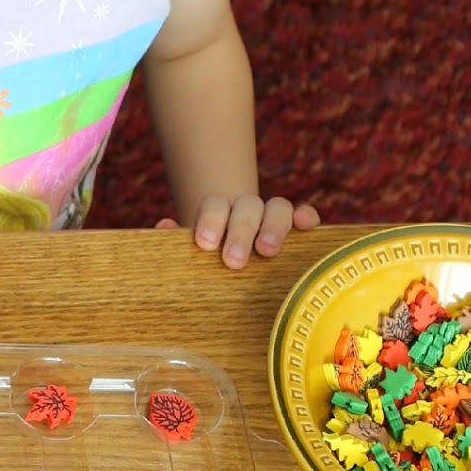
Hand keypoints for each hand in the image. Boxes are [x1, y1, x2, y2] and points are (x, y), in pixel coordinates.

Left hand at [156, 195, 319, 267]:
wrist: (233, 266)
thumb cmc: (209, 264)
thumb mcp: (190, 256)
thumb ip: (175, 241)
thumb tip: (164, 225)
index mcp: (218, 214)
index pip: (215, 205)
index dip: (211, 220)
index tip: (205, 243)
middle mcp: (246, 211)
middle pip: (246, 206)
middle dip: (240, 231)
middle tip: (233, 261)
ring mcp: (273, 218)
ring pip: (277, 206)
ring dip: (272, 226)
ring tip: (266, 252)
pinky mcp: (299, 228)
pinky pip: (306, 215)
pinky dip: (306, 216)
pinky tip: (305, 226)